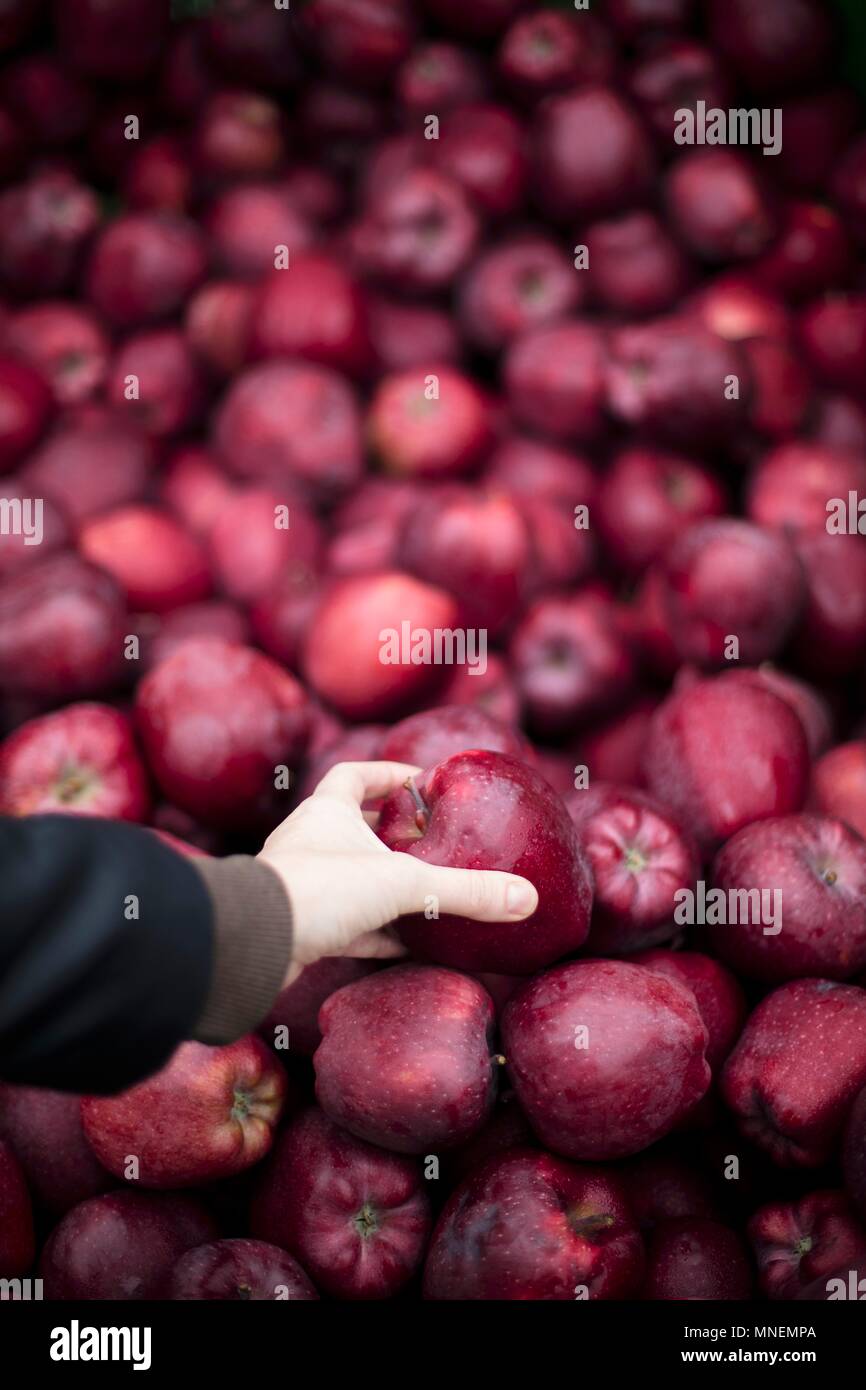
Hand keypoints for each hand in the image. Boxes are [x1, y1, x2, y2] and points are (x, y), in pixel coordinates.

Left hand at [258, 761, 538, 986]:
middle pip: (350, 826)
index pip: (355, 776)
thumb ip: (465, 890)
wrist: (254, 944)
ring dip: (381, 884)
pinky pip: (345, 926)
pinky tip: (405, 945)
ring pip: (347, 878)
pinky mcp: (300, 929)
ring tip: (424, 892)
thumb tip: (526, 898)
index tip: (419, 782)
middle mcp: (310, 842)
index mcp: (327, 812)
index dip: (386, 775)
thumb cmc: (318, 891)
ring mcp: (302, 886)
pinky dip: (375, 933)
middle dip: (388, 833)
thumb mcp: (403, 883)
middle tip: (429, 840)